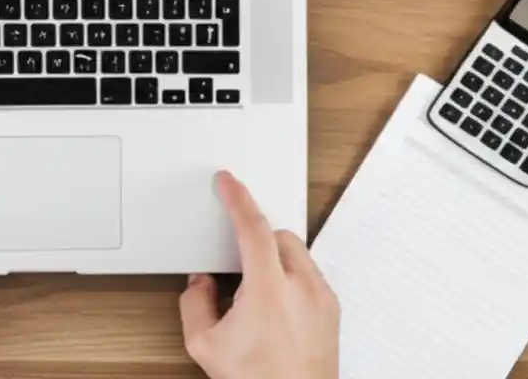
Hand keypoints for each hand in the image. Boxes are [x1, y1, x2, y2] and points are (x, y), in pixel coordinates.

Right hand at [179, 171, 339, 378]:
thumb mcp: (205, 344)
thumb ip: (194, 303)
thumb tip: (200, 283)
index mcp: (268, 290)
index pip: (252, 228)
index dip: (237, 199)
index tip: (228, 182)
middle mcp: (302, 288)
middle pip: (278, 236)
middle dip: (255, 240)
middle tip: (236, 268)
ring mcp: (322, 298)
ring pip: (297, 254)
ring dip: (274, 260)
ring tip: (257, 295)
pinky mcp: (332, 310)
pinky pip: (311, 276)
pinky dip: (291, 278)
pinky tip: (276, 307)